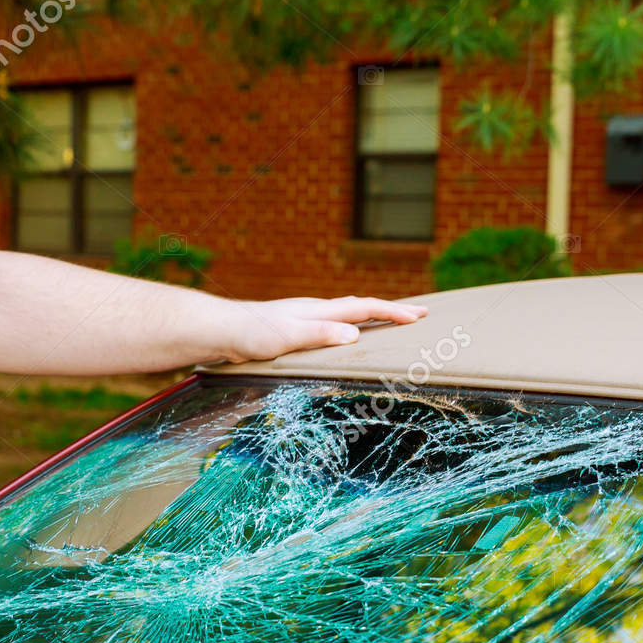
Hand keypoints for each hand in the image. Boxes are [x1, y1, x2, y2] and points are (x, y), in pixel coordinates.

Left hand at [218, 295, 427, 364]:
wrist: (223, 329)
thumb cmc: (252, 334)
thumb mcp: (288, 336)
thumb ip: (320, 334)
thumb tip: (354, 334)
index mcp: (320, 310)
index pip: (364, 308)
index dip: (392, 312)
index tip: (418, 316)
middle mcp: (317, 309)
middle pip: (362, 306)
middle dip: (392, 310)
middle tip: (419, 313)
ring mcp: (307, 316)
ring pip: (349, 312)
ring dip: (374, 315)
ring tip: (392, 318)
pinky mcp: (296, 327)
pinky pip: (334, 322)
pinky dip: (353, 323)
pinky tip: (347, 331)